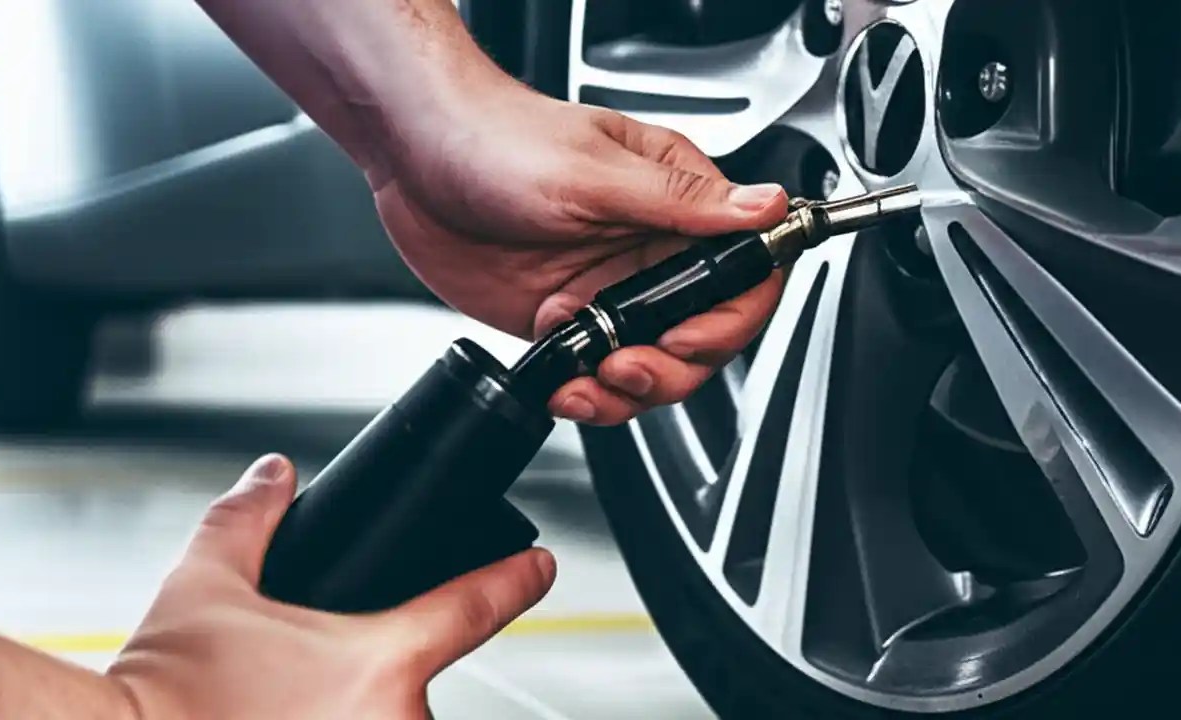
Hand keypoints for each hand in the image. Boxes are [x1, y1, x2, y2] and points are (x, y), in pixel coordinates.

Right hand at [107, 455, 555, 719]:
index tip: (540, 566)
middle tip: (313, 673)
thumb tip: (273, 475)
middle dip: (380, 669)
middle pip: (422, 678)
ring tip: (286, 703)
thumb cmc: (163, 693)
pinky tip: (293, 715)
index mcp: (382, 660)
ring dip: (360, 710)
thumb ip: (250, 518)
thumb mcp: (205, 583)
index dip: (518, 576)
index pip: (479, 603)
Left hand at [370, 77, 787, 425]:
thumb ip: (680, 201)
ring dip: (631, 391)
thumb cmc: (499, 139)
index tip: (692, 335)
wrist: (416, 158)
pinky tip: (564, 385)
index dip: (732, 317)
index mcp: (676, 203)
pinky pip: (597, 376)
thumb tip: (764, 207)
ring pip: (655, 365)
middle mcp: (650, 250)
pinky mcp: (567, 320)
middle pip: (706, 335)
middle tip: (631, 364)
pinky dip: (588, 395)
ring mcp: (609, 290)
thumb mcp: (594, 171)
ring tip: (594, 380)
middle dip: (676, 366)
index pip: (743, 270)